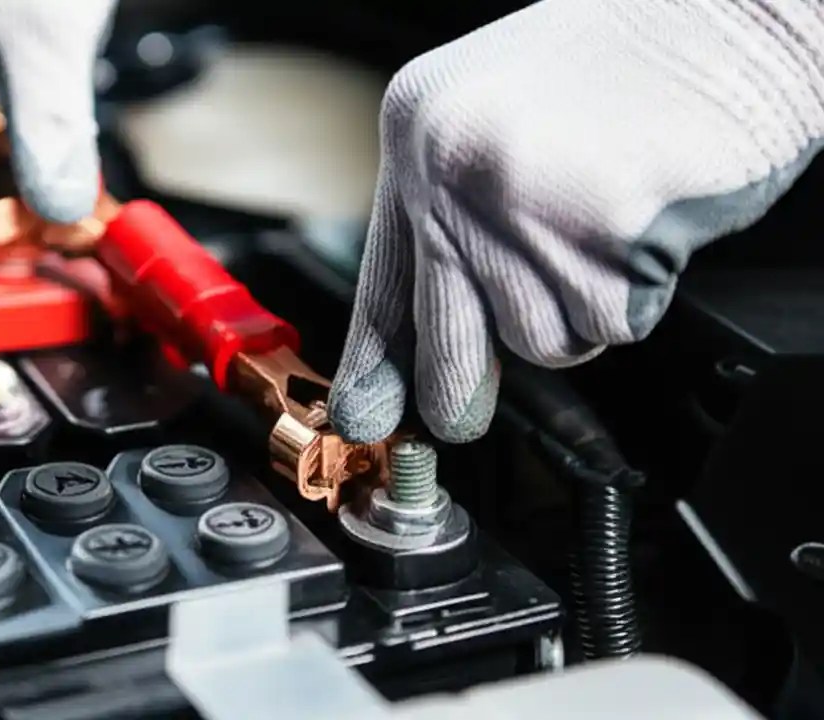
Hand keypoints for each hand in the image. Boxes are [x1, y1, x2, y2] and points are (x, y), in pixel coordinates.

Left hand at [329, 0, 823, 443]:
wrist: (728, 14)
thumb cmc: (627, 64)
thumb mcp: (497, 122)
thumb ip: (457, 216)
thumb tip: (441, 332)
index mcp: (417, 131)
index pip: (382, 282)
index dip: (373, 365)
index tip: (363, 418)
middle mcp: (451, 167)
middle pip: (447, 343)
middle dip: (462, 391)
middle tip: (468, 409)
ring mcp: (521, 204)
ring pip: (542, 342)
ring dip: (584, 308)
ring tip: (608, 228)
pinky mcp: (599, 236)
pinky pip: (614, 323)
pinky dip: (640, 292)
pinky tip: (647, 223)